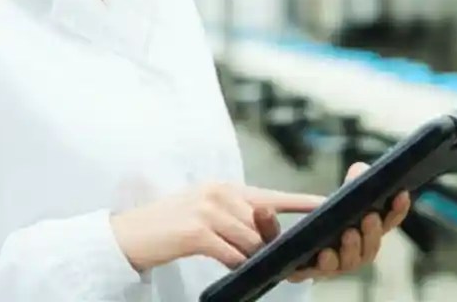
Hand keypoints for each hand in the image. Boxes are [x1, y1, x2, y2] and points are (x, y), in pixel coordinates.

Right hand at [110, 182, 324, 272]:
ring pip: (250, 241)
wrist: (129, 234)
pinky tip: (235, 269)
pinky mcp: (196, 232)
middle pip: (263, 225)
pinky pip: (231, 254)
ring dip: (254, 257)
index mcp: (225, 187)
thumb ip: (233, 216)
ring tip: (258, 267)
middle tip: (284, 260)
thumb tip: (263, 234)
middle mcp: (219, 194)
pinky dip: (237, 264)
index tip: (328, 205)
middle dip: (271, 245)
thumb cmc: (170, 227)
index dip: (301, 202)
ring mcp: (207, 211)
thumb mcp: (203, 211)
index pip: (271, 195)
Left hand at [283, 162, 411, 282]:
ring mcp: (340, 264)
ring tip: (349, 234)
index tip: (402, 193)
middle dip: (372, 232)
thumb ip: (353, 183)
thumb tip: (360, 170)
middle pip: (372, 245)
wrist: (297, 245)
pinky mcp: (316, 271)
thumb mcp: (341, 198)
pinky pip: (323, 270)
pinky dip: (325, 262)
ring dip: (352, 248)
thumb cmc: (327, 219)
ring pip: (351, 261)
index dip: (398, 209)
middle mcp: (360, 251)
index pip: (390, 220)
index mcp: (370, 231)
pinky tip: (323, 253)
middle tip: (370, 217)